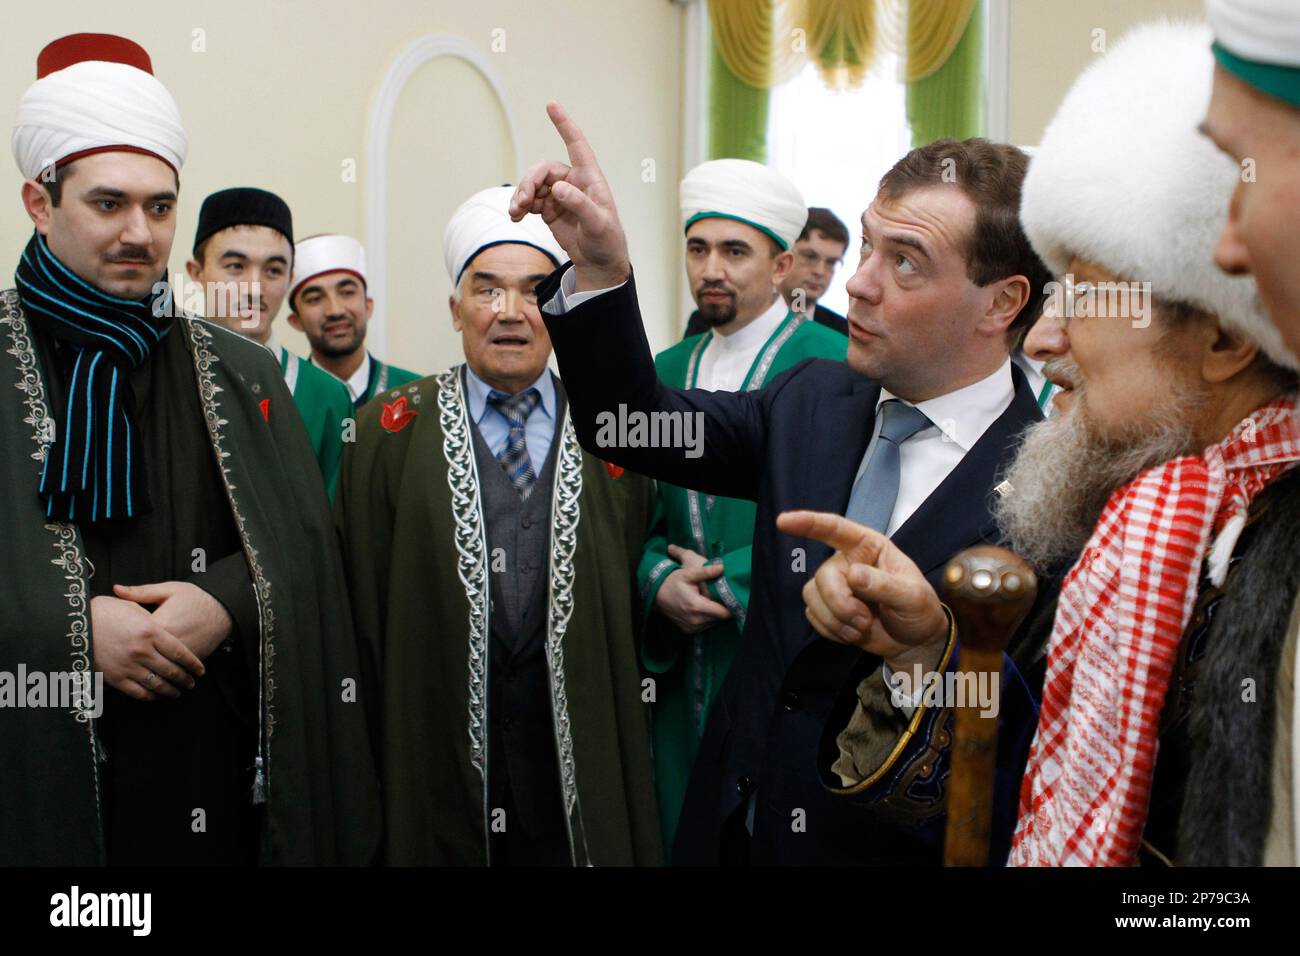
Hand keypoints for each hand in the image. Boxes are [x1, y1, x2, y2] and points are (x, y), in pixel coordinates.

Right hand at [90, 595, 204, 700]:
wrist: (75, 622)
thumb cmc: (105, 611)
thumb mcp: (133, 608)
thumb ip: (154, 622)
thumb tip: (168, 631)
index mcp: (151, 631)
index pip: (181, 653)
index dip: (193, 664)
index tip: (200, 671)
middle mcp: (142, 650)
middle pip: (172, 670)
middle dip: (185, 679)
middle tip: (192, 683)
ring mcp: (128, 665)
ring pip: (157, 684)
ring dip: (171, 690)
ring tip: (179, 692)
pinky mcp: (114, 678)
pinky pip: (138, 692)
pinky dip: (151, 696)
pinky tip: (157, 696)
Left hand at [113, 581, 233, 662]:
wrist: (223, 608)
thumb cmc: (195, 597)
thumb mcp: (168, 590)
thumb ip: (140, 592)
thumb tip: (115, 588)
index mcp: (159, 624)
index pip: (132, 636)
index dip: (122, 637)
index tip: (113, 637)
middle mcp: (169, 642)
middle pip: (143, 656)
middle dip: (130, 658)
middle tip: (116, 659)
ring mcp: (182, 653)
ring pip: (159, 668)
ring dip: (146, 671)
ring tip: (131, 672)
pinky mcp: (191, 659)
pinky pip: (174, 670)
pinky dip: (164, 673)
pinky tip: (154, 676)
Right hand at [510, 101, 630, 290]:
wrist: (599, 263)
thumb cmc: (606, 241)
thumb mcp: (598, 224)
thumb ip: (580, 205)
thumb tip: (558, 187)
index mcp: (590, 178)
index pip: (577, 145)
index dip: (564, 124)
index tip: (551, 104)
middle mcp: (573, 181)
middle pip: (543, 170)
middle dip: (529, 182)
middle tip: (522, 202)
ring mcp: (560, 195)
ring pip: (533, 185)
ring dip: (521, 196)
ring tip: (515, 213)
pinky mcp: (550, 209)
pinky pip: (530, 200)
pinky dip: (520, 206)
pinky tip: (516, 216)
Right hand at [653, 552, 731, 634]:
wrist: (655, 595)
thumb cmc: (672, 582)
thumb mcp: (688, 574)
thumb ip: (706, 572)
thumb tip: (722, 568)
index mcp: (697, 606)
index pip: (724, 613)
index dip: (731, 605)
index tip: (733, 597)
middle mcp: (696, 621)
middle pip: (721, 618)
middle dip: (724, 608)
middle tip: (723, 596)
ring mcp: (692, 628)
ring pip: (714, 623)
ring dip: (716, 614)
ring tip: (713, 601)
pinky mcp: (690, 631)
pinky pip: (706, 626)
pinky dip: (708, 618)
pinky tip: (705, 608)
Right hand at [776, 510, 948, 672]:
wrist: (913, 642)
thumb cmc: (918, 610)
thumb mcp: (913, 597)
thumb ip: (885, 585)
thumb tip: (853, 575)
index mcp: (868, 547)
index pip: (835, 529)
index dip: (808, 523)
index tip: (783, 521)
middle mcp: (847, 561)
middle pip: (823, 576)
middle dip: (840, 604)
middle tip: (864, 621)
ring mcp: (835, 585)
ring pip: (812, 596)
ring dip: (836, 620)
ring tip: (862, 628)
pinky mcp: (827, 608)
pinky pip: (812, 615)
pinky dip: (832, 630)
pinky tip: (852, 633)